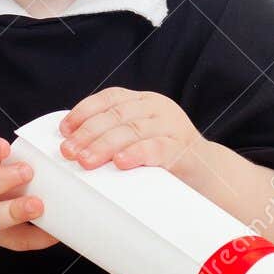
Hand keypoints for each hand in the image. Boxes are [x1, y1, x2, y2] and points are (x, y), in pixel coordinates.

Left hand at [58, 88, 207, 179]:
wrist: (210, 175)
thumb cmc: (165, 160)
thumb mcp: (139, 140)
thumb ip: (115, 137)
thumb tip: (72, 148)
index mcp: (144, 102)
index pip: (109, 98)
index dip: (84, 112)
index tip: (64, 130)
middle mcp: (158, 108)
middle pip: (117, 115)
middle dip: (88, 133)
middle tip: (69, 152)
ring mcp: (172, 127)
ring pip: (133, 130)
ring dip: (104, 145)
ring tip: (85, 161)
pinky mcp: (183, 149)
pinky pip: (157, 148)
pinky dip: (136, 154)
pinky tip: (121, 162)